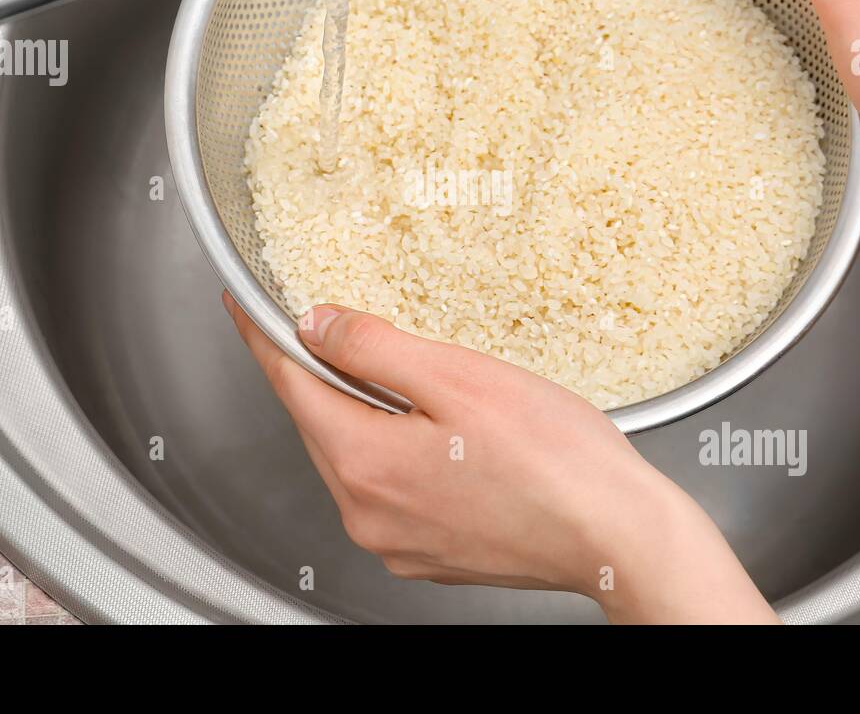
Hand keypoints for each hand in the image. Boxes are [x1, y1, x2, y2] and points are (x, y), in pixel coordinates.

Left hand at [224, 294, 777, 623]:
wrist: (616, 536)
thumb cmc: (556, 460)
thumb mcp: (458, 377)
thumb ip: (374, 348)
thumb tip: (317, 326)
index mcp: (363, 462)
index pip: (289, 383)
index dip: (263, 336)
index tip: (243, 306)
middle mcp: (366, 513)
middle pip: (320, 422)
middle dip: (322, 372)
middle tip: (336, 325)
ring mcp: (397, 540)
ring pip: (355, 456)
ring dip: (365, 412)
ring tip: (413, 379)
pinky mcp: (429, 553)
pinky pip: (389, 488)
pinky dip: (396, 451)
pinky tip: (441, 432)